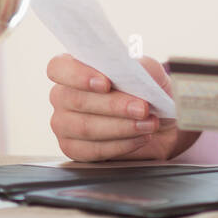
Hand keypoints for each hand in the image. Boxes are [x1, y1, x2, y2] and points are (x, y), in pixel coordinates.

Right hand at [47, 53, 198, 161]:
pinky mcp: (74, 149)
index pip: (58, 67)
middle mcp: (62, 95)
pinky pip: (93, 150)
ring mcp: (64, 124)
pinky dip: (121, 145)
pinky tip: (140, 137)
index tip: (106, 83)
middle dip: (113, 105)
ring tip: (148, 124)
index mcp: (73, 68)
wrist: (158, 122)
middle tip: (142, 108)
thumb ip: (139, 68)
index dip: (78, 75)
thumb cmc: (146, 92)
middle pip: (76, 100)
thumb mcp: (149, 72)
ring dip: (122, 126)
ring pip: (85, 127)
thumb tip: (131, 73)